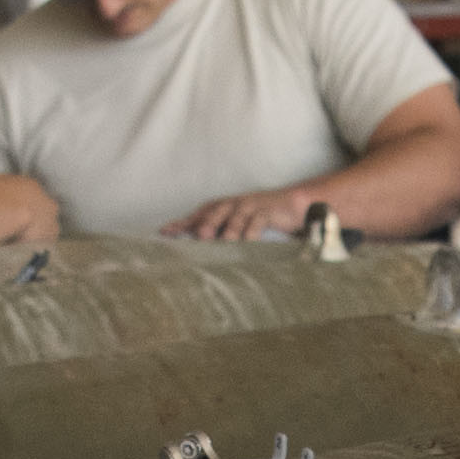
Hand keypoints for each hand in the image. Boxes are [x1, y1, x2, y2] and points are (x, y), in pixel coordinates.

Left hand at [172, 185, 314, 242]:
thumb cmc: (260, 218)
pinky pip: (258, 220)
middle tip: (196, 237)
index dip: (183, 223)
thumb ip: (220, 236)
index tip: (165, 233)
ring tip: (223, 243)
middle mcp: (232, 205)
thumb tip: (197, 254)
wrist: (293, 204)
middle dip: (204, 224)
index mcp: (221, 208)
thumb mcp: (237, 226)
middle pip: (214, 212)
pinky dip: (252, 231)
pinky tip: (248, 243)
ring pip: (235, 216)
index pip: (198, 215)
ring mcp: (250, 206)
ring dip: (228, 230)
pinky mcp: (268, 211)